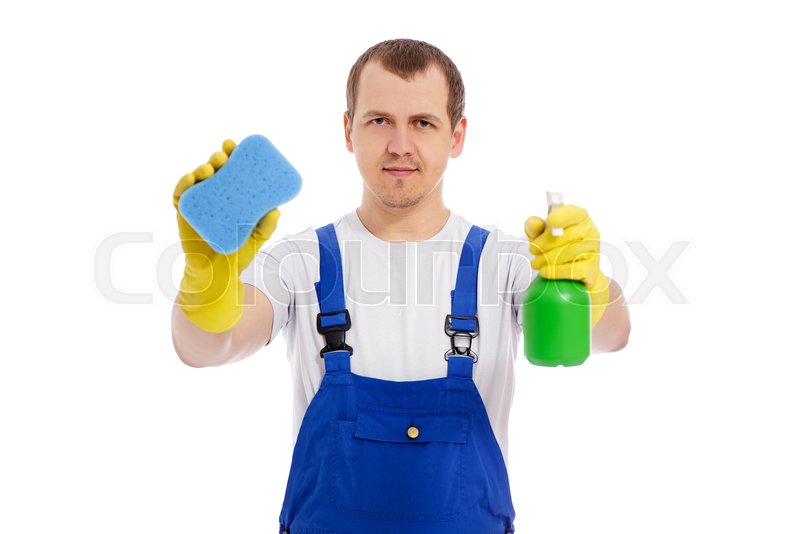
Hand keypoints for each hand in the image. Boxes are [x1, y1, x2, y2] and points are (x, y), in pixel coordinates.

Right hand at [173, 139, 279, 332]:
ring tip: (209, 167)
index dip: (231, 154)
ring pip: (196, 180)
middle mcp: (214, 197)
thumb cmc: (239, 252)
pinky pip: (180, 197)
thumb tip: (276, 210)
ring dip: (200, 168)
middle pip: (213, 170)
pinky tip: (190, 179)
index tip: (235, 144)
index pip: (230, 170)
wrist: (220, 276)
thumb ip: (267, 225)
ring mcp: (199, 205)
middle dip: (217, 157)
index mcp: (231, 196)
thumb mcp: (258, 238)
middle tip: (224, 156)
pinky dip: (183, 186)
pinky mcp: (185, 216)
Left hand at [524, 204, 608, 326]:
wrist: (575, 275)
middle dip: (545, 244)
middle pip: (569, 235)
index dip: (562, 217)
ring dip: (547, 259)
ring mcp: (594, 250)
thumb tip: (534, 223)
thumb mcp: (542, 235)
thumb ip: (535, 227)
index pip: (574, 213)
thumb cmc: (557, 248)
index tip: (549, 222)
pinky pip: (574, 270)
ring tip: (536, 263)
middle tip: (532, 251)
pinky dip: (556, 271)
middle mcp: (590, 231)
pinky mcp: (592, 269)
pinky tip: (545, 272)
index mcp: (579, 217)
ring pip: (570, 253)